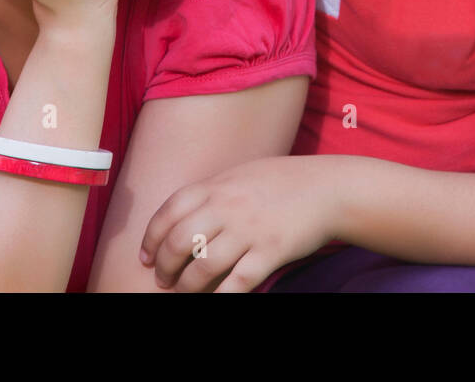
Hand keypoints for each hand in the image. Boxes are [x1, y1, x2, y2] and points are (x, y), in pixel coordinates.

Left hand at [139, 156, 336, 292]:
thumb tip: (183, 215)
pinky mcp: (271, 252)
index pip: (169, 213)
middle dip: (164, 267)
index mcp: (217, 186)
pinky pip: (238, 282)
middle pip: (179, 242)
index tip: (146, 257)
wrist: (327, 188)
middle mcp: (228, 207)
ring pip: (203, 266)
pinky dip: (221, 296)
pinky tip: (215, 300)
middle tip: (163, 280)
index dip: (151, 238)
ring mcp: (249, 230)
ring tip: (184, 292)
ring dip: (187, 286)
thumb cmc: (283, 180)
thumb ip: (212, 192)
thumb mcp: (241, 175)